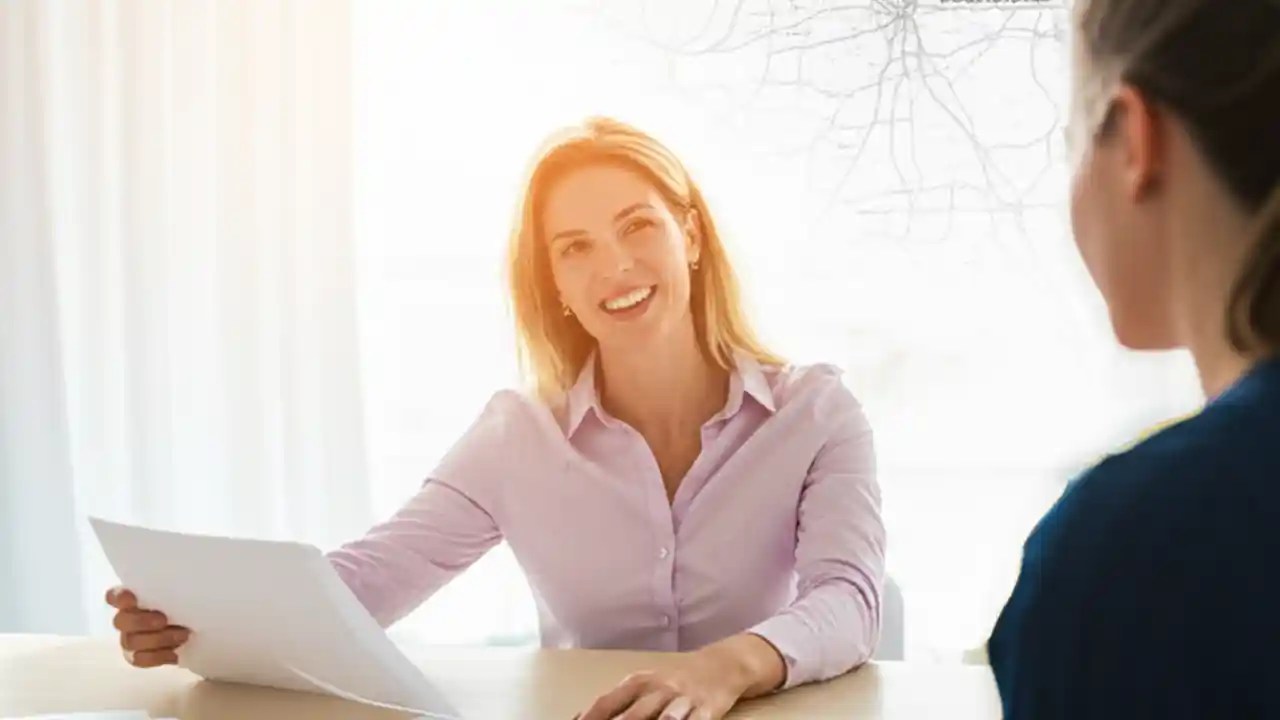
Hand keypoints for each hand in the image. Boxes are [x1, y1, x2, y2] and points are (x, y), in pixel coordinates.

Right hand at [106, 586, 190, 667]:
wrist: (194, 630)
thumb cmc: (185, 605)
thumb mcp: (181, 594)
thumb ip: (172, 590)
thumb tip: (184, 583)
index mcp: (132, 598)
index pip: (115, 596)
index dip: (119, 597)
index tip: (131, 598)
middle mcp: (126, 618)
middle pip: (120, 621)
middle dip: (141, 621)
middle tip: (164, 620)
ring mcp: (129, 639)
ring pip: (131, 642)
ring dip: (158, 639)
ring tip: (183, 635)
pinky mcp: (137, 657)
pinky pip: (140, 660)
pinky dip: (159, 657)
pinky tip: (175, 653)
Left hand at [576, 634, 785, 719]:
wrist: (722, 665)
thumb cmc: (675, 681)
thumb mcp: (645, 685)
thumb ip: (616, 703)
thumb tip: (579, 718)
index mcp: (638, 683)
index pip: (607, 703)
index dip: (590, 718)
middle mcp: (659, 690)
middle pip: (632, 716)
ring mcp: (683, 700)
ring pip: (664, 719)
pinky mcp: (707, 709)